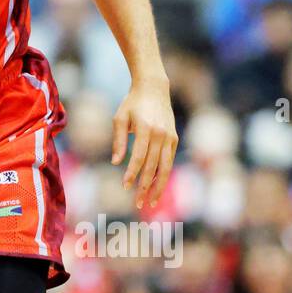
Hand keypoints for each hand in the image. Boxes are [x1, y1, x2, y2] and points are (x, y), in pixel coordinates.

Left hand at [111, 77, 177, 208]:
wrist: (154, 89)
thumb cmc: (132, 104)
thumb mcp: (120, 118)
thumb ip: (118, 140)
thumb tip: (117, 163)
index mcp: (146, 129)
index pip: (139, 158)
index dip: (132, 174)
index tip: (125, 186)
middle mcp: (161, 135)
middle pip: (154, 167)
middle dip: (146, 187)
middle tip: (138, 204)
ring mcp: (170, 137)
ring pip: (165, 167)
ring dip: (159, 186)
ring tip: (152, 202)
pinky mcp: (174, 139)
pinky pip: (169, 161)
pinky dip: (162, 174)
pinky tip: (156, 186)